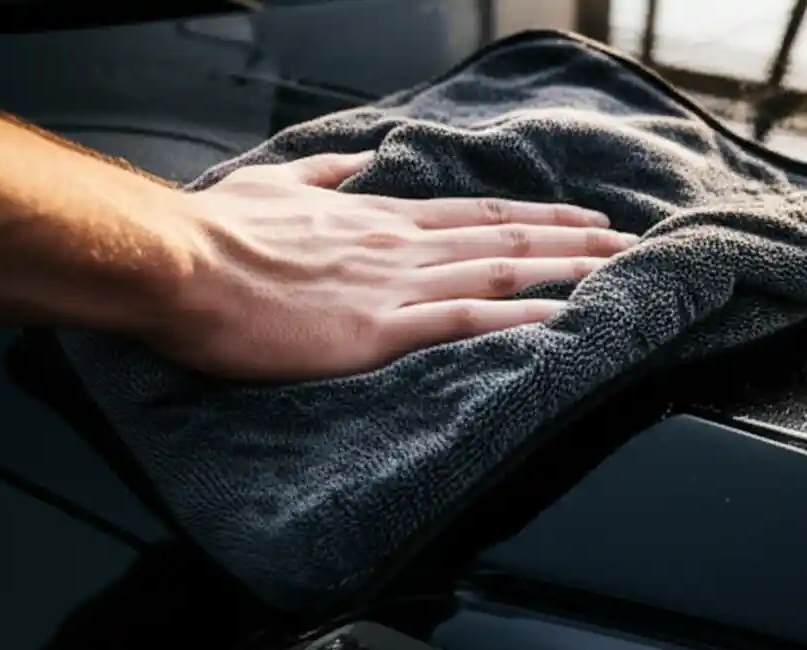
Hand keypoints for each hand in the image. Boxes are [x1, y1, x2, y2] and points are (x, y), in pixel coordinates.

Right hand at [153, 151, 635, 379]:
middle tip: (627, 242)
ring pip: (499, 270)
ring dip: (564, 270)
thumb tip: (356, 165)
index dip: (538, 216)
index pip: (479, 213)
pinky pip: (461, 318)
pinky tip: (558, 318)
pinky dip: (515, 316)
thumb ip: (326, 176)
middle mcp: (401, 246)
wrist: (179, 264)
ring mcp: (393, 285)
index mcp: (379, 219)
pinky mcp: (375, 328)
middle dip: (573, 240)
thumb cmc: (221, 233)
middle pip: (506, 237)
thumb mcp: (279, 186)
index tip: (581, 218)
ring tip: (615, 272)